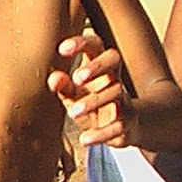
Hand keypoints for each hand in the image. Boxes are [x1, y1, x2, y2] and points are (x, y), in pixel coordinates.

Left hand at [48, 32, 130, 146]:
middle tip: (77, 77)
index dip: (82, 43)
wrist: (123, 128)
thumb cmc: (91, 102)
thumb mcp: (74, 94)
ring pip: (115, 94)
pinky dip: (100, 134)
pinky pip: (118, 126)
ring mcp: (124, 100)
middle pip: (113, 59)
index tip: (62, 49)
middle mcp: (114, 78)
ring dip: (93, 102)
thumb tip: (53, 78)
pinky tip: (84, 139)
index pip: (95, 45)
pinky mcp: (128, 124)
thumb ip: (63, 86)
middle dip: (97, 66)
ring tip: (72, 112)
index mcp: (99, 65)